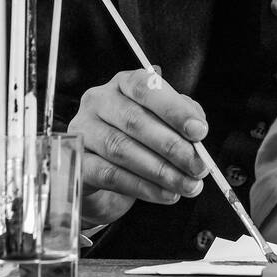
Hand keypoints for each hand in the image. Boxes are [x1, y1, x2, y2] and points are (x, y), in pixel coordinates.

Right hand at [68, 67, 209, 225]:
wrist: (102, 169)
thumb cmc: (136, 136)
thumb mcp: (162, 118)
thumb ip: (182, 117)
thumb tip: (198, 129)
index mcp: (123, 83)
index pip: (146, 87)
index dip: (174, 109)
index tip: (199, 131)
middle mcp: (99, 101)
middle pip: (134, 120)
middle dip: (172, 146)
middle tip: (197, 166)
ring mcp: (83, 130)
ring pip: (122, 150)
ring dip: (160, 171)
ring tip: (185, 184)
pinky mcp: (78, 161)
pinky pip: (110, 175)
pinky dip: (142, 187)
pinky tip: (164, 194)